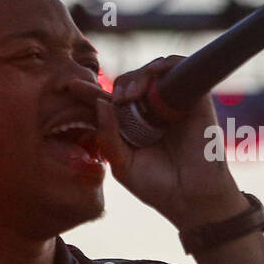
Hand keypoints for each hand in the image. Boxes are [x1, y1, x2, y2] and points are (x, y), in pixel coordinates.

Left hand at [66, 56, 250, 229]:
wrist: (190, 198)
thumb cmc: (157, 186)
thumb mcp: (121, 164)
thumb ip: (108, 135)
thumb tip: (100, 103)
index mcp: (131, 127)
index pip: (107, 101)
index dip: (89, 92)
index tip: (70, 87)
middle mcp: (151, 112)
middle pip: (130, 81)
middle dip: (118, 85)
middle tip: (114, 101)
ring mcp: (172, 104)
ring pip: (152, 70)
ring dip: (137, 76)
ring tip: (128, 97)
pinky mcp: (194, 98)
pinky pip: (179, 65)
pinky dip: (163, 65)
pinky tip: (149, 79)